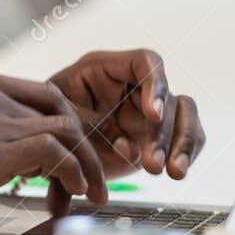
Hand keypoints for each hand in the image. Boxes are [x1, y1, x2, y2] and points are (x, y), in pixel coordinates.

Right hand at [0, 66, 108, 219]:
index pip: (41, 94)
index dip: (63, 126)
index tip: (69, 157)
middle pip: (61, 110)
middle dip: (83, 146)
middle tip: (90, 179)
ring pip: (68, 130)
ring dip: (87, 165)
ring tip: (90, 195)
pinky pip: (58, 153)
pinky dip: (74, 175)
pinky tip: (70, 197)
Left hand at [48, 49, 203, 188]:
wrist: (48, 144)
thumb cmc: (48, 121)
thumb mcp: (58, 123)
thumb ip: (83, 137)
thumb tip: (121, 153)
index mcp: (106, 69)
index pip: (144, 62)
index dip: (155, 84)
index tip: (153, 115)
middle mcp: (133, 85)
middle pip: (167, 95)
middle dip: (163, 132)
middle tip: (153, 163)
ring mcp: (148, 109)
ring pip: (185, 115)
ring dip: (182, 144)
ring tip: (174, 172)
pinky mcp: (157, 134)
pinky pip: (187, 137)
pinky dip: (187, 154)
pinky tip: (176, 171)